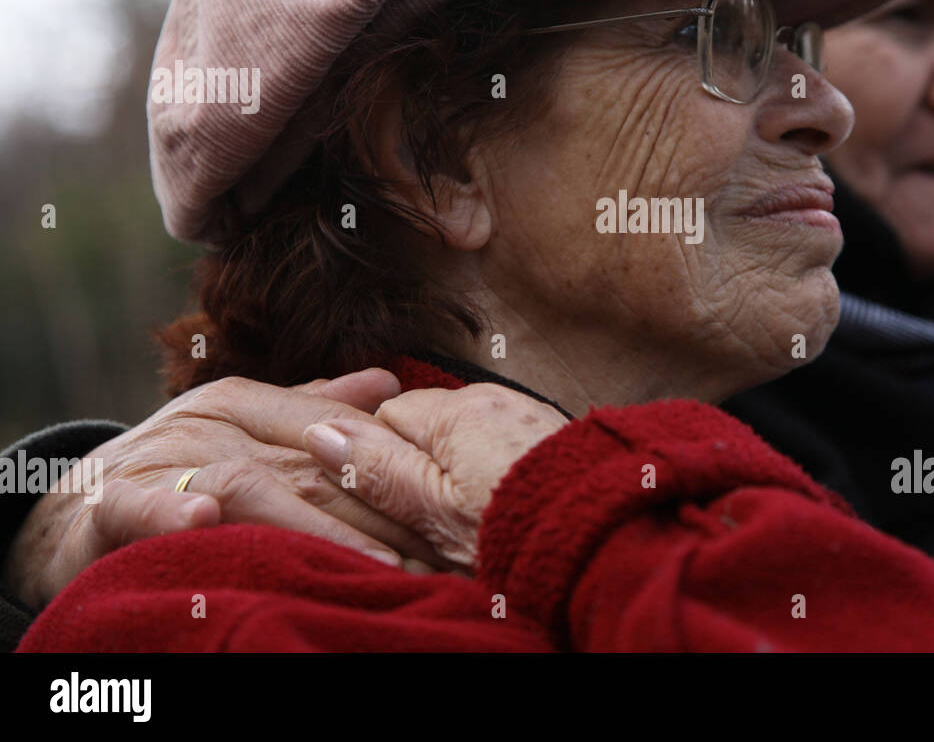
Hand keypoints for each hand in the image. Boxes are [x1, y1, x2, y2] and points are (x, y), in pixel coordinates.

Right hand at [2, 369, 447, 609]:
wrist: (79, 503)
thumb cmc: (182, 467)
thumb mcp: (248, 432)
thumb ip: (315, 407)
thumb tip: (391, 383)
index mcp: (250, 404)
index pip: (337, 433)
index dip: (396, 471)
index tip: (449, 510)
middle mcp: (214, 422)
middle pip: (311, 465)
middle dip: (379, 513)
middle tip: (433, 555)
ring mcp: (166, 458)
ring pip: (250, 484)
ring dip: (313, 525)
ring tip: (372, 562)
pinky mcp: (116, 501)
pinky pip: (149, 504)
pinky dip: (178, 511)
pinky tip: (207, 519)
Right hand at [301, 383, 568, 570]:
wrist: (612, 536)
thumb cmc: (518, 529)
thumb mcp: (433, 511)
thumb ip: (377, 469)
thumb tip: (320, 432)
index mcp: (457, 410)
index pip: (387, 416)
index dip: (383, 462)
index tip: (399, 502)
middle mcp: (494, 396)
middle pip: (429, 424)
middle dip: (425, 465)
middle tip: (441, 519)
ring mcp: (529, 412)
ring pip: (468, 436)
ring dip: (463, 470)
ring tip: (479, 518)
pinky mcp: (555, 433)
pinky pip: (504, 443)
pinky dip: (498, 470)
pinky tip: (510, 505)